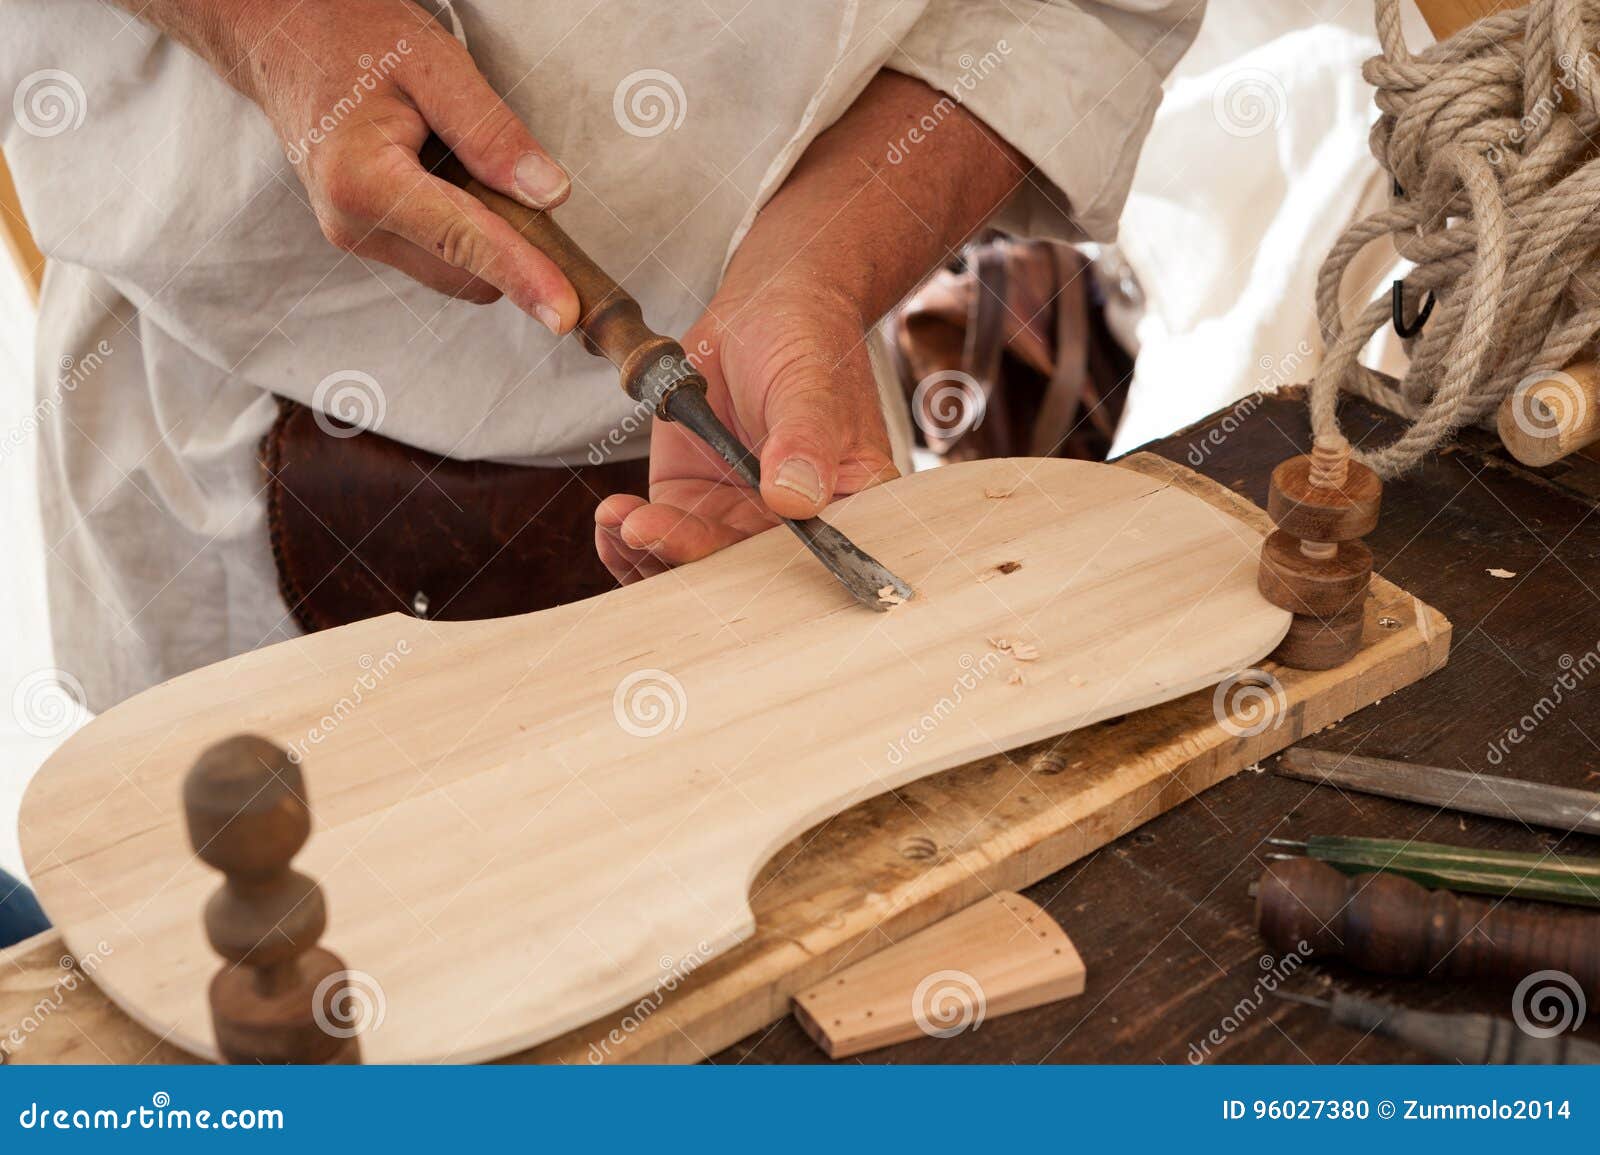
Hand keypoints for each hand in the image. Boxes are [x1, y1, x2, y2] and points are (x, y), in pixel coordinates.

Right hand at [178, 0, 578, 329]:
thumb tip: (549, 195)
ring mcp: (355, 238)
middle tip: (515, 174)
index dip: (524, 276)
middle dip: (510, 243)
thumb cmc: (351, 35)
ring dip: (484, 235)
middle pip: (468, 272)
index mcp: (363, 181)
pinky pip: (438, 256)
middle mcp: (354, 225)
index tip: (565, 312)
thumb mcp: (434, 64)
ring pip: (456, 271)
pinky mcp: (364, 239)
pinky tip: (444, 172)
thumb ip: (491, 133)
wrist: (281, 36)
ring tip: (459, 157)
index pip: (464, 243)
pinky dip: (462, 229)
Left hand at [594, 282, 897, 583]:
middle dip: (688, 564)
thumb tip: (791, 498)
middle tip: (645, 533)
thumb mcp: (811, 387)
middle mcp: (788, 529)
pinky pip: (658, 536)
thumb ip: (803, 441)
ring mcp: (735, 519)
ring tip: (620, 521)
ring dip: (650, 554)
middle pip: (741, 576)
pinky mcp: (689, 502)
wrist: (765, 310)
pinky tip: (611, 518)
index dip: (766, 580)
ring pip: (692, 565)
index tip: (719, 568)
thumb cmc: (809, 344)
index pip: (812, 564)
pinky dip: (628, 536)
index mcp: (844, 511)